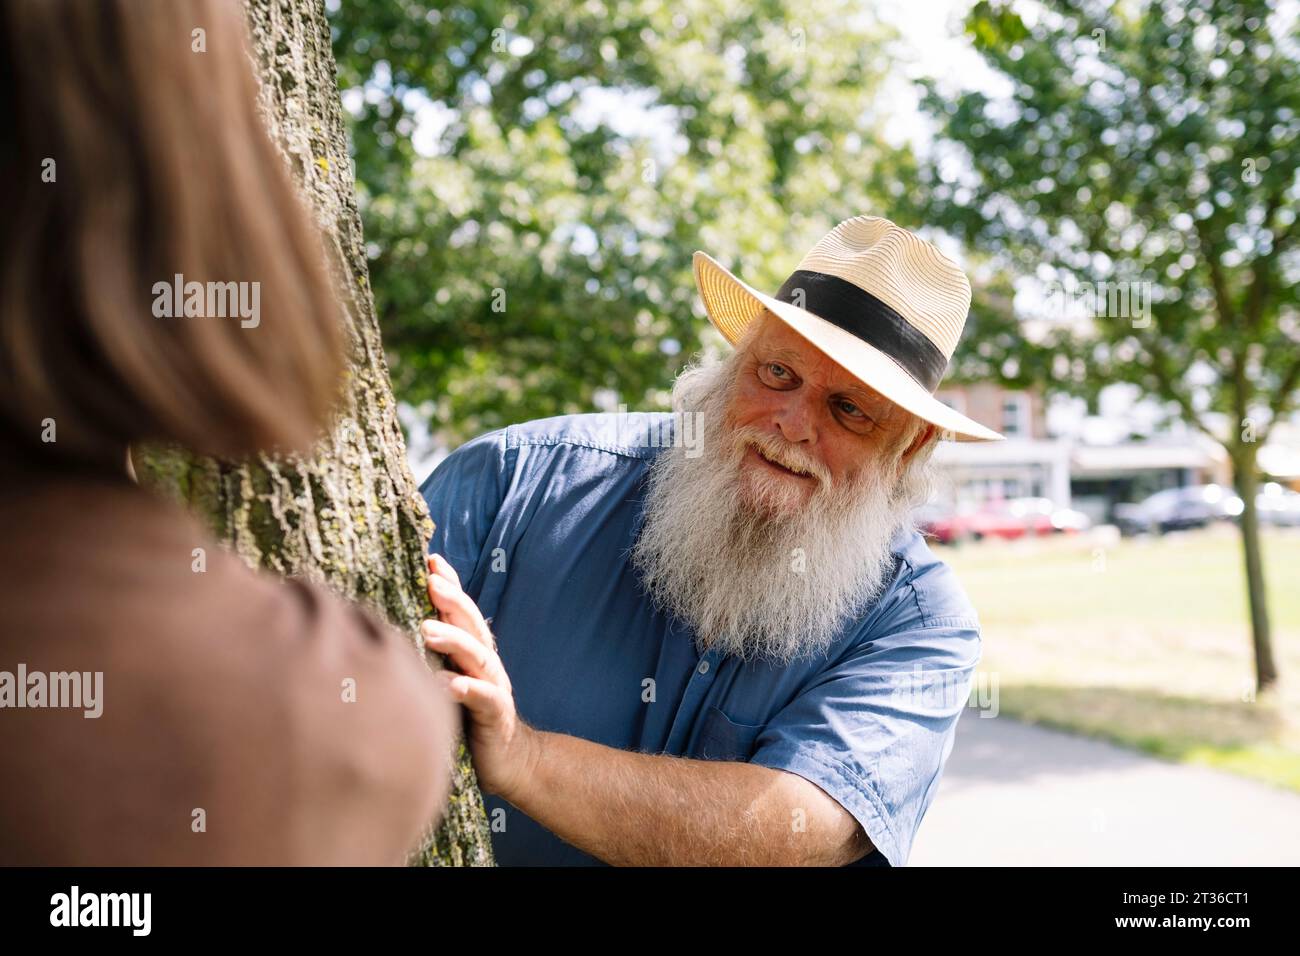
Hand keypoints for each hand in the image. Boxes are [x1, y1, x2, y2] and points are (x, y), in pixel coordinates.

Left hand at [422, 553, 535, 801]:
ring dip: (455, 640)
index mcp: (472, 651)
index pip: (462, 611)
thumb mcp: (448, 680)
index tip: (431, 560)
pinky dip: (468, 689)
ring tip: (427, 630)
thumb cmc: (468, 719)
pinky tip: (448, 684)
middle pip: (472, 624)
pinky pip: (484, 699)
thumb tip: (386, 632)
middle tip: (430, 583)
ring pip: (478, 657)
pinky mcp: (497, 717)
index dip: (450, 584)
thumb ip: (430, 656)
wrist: (510, 762)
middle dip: (452, 601)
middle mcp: (485, 662)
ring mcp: (494, 687)